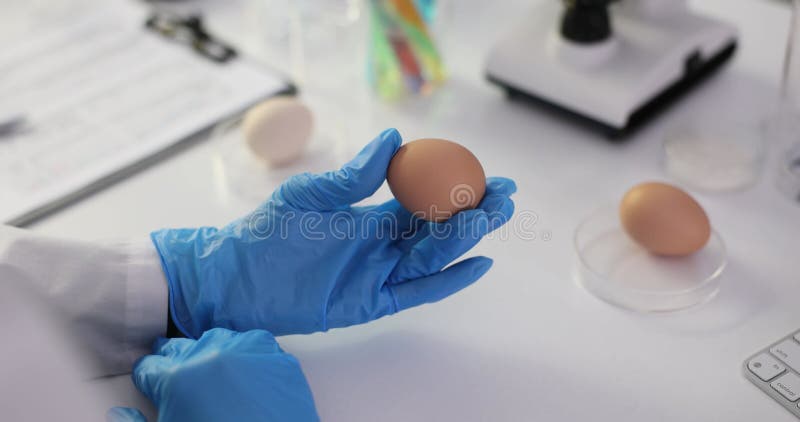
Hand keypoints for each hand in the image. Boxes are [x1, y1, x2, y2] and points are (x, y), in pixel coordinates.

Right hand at [109, 329, 318, 421]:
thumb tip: (118, 413)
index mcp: (178, 379)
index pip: (148, 367)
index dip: (145, 378)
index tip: (147, 382)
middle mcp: (212, 355)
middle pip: (180, 348)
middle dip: (172, 361)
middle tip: (173, 374)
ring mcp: (250, 353)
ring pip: (218, 340)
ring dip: (208, 354)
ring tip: (209, 376)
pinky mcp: (280, 359)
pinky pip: (255, 347)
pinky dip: (244, 357)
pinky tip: (243, 376)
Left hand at [151, 129, 515, 337]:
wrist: (236, 278)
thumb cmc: (267, 232)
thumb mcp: (310, 195)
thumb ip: (353, 176)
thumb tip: (394, 138)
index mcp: (369, 215)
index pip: (422, 199)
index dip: (454, 186)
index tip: (486, 173)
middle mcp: (381, 244)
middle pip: (437, 228)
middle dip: (472, 212)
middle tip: (504, 196)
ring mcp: (379, 274)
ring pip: (432, 257)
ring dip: (464, 239)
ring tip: (492, 217)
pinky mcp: (373, 303)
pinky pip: (417, 292)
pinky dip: (448, 280)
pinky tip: (477, 264)